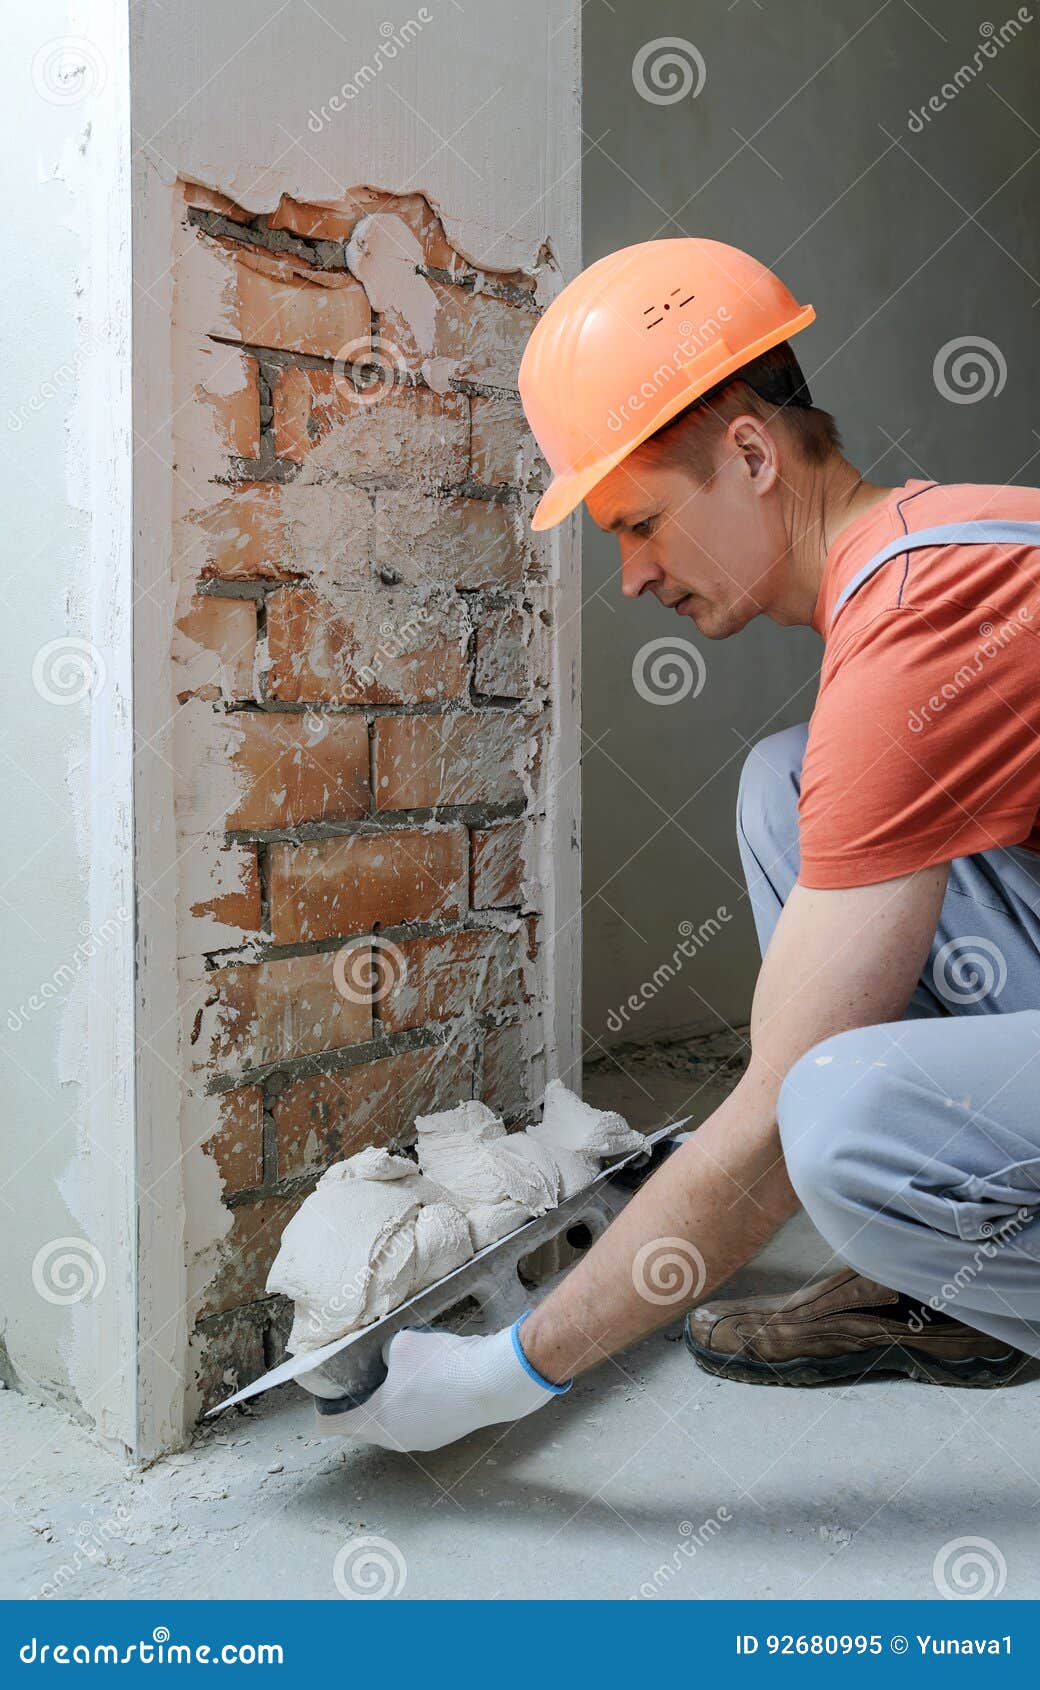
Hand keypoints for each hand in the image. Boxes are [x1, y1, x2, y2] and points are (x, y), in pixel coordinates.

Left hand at [314, 1319, 568, 1452]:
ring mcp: (421, 1441)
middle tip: (361, 1373)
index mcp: (375, 1421)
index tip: (326, 1390)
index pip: (330, 1427)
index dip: (322, 1408)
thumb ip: (382, 1351)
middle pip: (362, 1426)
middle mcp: (394, 1440)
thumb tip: (385, 1355)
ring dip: (388, 1404)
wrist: (493, 1380)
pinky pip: (416, 1421)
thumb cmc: (442, 1364)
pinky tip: (426, 1381)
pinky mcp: (443, 1435)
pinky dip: (413, 1405)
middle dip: (358, 1402)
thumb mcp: (401, 1343)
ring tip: (395, 1374)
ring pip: (391, 1424)